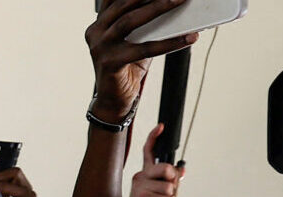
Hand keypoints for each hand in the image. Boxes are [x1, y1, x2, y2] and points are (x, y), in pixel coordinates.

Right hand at [87, 0, 196, 120]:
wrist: (114, 100)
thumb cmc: (128, 66)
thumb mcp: (136, 39)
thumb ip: (146, 21)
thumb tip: (175, 4)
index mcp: (101, 22)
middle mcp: (96, 32)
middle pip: (124, 3)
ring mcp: (100, 47)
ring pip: (130, 20)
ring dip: (158, 7)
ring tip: (179, 0)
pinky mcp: (110, 63)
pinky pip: (143, 49)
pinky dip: (167, 43)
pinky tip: (187, 39)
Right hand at [122, 123, 184, 196]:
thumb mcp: (160, 190)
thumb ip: (171, 179)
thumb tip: (183, 169)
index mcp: (145, 172)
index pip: (148, 151)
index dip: (154, 137)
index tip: (161, 126)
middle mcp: (141, 176)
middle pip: (166, 168)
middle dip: (173, 180)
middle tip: (170, 190)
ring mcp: (140, 187)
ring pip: (169, 187)